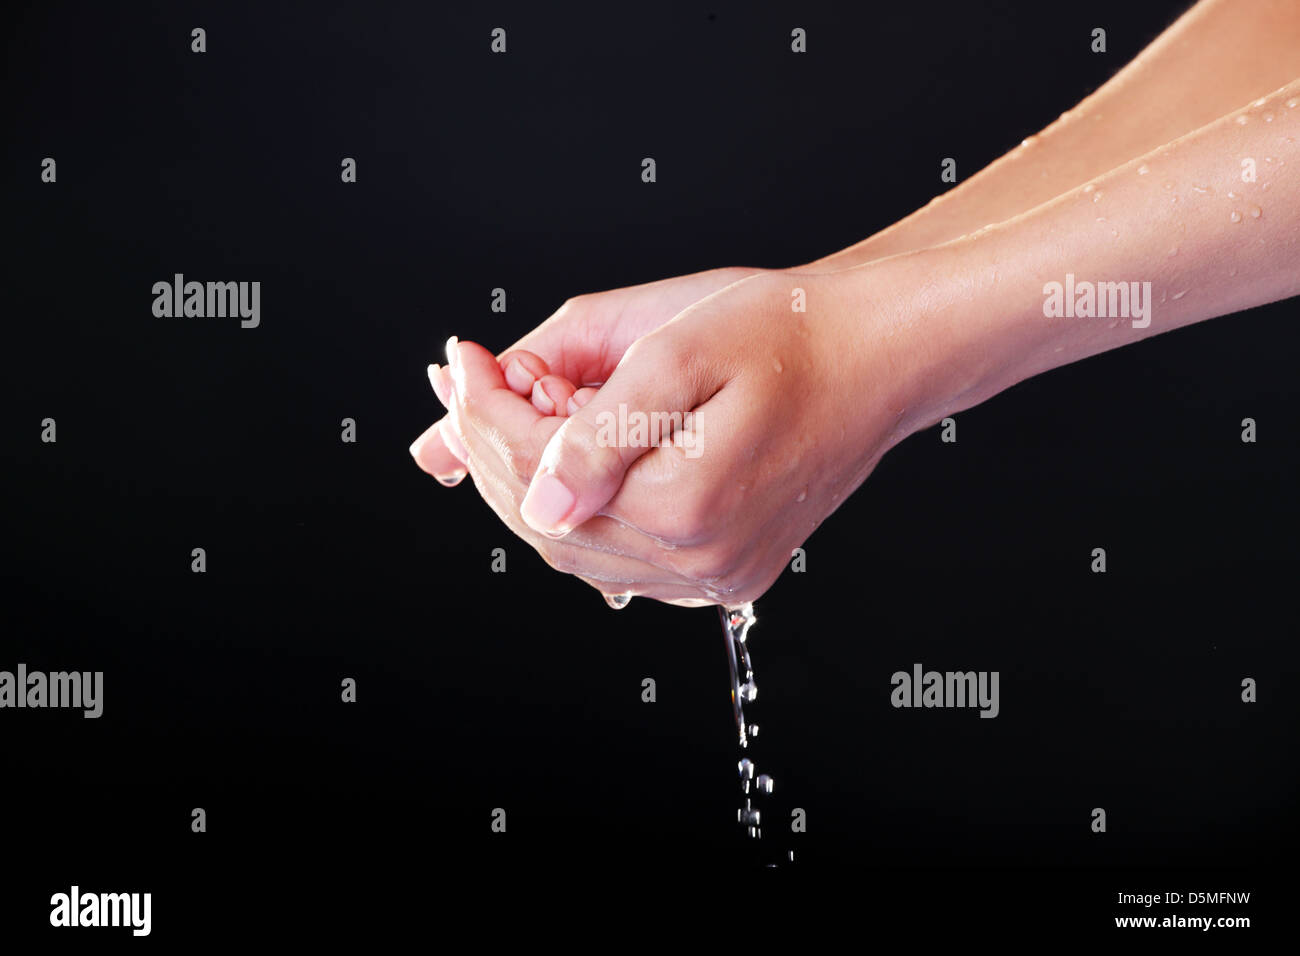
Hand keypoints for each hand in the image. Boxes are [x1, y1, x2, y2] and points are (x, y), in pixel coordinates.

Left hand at [437, 267, 925, 605]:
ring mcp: (717, 574)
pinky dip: (580, 512)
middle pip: (548, 523)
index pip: (537, 474)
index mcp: (687, 505)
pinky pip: (624, 559)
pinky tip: (570, 459)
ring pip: (579, 551)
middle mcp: (702, 560)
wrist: (878, 354)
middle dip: (494, 450)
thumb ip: (596, 436)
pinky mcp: (728, 570)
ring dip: (530, 484)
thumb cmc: (794, 335)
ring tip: (518, 409)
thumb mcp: (681, 354)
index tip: (462, 359)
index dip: (482, 413)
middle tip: (472, 383)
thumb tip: (537, 503)